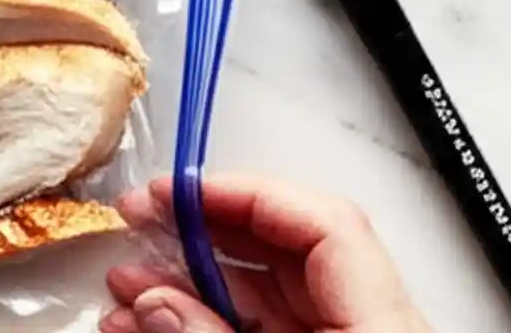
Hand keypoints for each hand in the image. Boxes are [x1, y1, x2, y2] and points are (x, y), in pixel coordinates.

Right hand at [101, 175, 430, 332]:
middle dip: (202, 234)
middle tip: (140, 218)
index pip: (324, 224)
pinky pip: (260, 330)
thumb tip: (157, 299)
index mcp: (385, 326)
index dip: (247, 194)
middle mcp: (371, 328)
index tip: (179, 191)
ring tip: (126, 281)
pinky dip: (203, 321)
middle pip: (287, 252)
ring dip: (187, 284)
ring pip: (264, 296)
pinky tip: (150, 321)